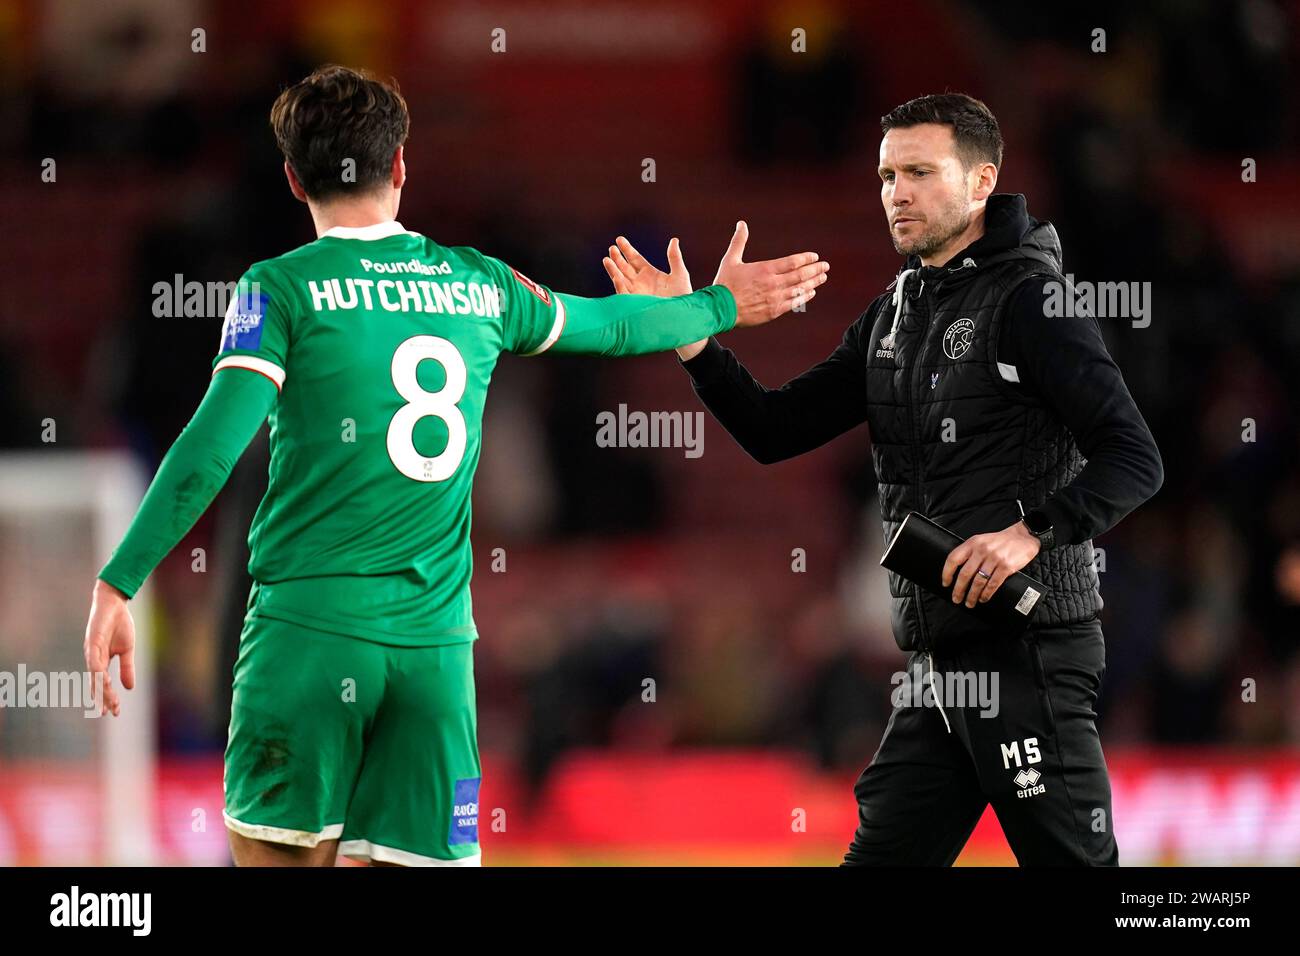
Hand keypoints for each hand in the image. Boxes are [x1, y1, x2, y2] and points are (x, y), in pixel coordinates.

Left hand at [83, 579, 135, 716]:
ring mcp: (91, 652)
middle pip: (96, 684)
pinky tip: (105, 682)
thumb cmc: (120, 624)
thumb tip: (129, 688)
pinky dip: (99, 674)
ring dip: (101, 691)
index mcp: (101, 661)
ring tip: (108, 703)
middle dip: (103, 699)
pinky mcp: (92, 643)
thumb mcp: (127, 650)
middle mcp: (93, 659)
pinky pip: (95, 662)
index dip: (108, 697)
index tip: (116, 711)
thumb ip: (126, 668)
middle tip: (109, 713)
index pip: (102, 684)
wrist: (115, 603)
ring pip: (95, 677)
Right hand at [603, 236, 691, 296]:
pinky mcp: (635, 303)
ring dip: (614, 270)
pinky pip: (625, 293)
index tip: (619, 239)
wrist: (681, 315)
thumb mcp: (680, 274)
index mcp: (649, 273)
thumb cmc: (682, 296)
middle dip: (618, 258)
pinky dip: (620, 285)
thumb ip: (674, 257)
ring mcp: (636, 292)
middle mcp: (640, 282)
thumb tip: (674, 240)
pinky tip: (617, 277)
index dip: (627, 249)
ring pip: (621, 279)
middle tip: (612, 248)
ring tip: (607, 259)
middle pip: (625, 267)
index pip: (635, 258)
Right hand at [713, 221, 828, 327]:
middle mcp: (774, 283)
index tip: (815, 256)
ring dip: (813, 282)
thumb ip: (739, 241)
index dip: (806, 258)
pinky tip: (811, 292)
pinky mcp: (774, 311)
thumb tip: (741, 224)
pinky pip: (795, 303)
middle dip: (815, 269)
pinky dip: (805, 296)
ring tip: (822, 277)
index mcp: (765, 269)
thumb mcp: (730, 260)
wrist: (719, 310)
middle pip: (801, 275)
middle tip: (825, 266)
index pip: (793, 262)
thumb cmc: (724, 284)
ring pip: (801, 289)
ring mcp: (775, 298)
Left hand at [941, 522, 1041, 607]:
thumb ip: (970, 553)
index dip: (947, 573)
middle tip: (956, 598)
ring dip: (972, 595)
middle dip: (959, 589)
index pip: (953, 559)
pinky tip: (983, 598)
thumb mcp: (981, 541)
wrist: (1023, 537)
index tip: (946, 583)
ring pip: (978, 581)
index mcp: (973, 543)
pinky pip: (992, 584)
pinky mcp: (1006, 566)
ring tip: (969, 602)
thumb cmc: (1000, 541)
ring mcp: (994, 558)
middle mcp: (982, 550)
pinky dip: (986, 594)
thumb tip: (957, 573)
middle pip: (965, 574)